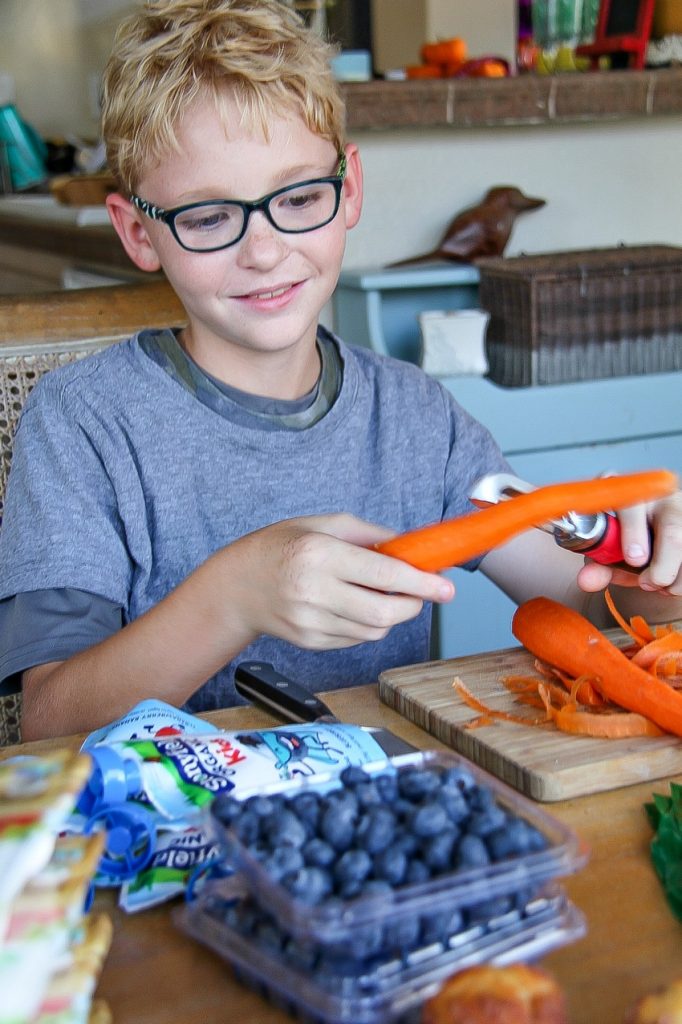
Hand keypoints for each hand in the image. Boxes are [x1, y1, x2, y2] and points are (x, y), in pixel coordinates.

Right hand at [224, 513, 454, 649]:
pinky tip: (356, 605)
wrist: (237, 585)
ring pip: (374, 631)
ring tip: (383, 594)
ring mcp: (311, 622)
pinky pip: (356, 638)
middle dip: (415, 604)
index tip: (447, 586)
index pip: (383, 575)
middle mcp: (314, 592)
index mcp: (319, 555)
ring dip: (392, 615)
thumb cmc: (281, 546)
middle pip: (384, 613)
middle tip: (425, 592)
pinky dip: (368, 624)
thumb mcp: (323, 524)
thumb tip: (411, 548)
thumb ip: (370, 535)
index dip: (422, 583)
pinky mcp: (310, 642)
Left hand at [577, 490, 681, 596]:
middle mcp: (663, 494)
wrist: (653, 541)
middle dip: (662, 565)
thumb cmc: (627, 541)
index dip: (634, 532)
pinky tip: (673, 579)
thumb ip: (597, 566)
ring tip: (658, 583)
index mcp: (630, 493)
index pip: (631, 505)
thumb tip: (587, 580)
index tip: (633, 559)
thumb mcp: (608, 553)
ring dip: (675, 579)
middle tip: (647, 582)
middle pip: (673, 528)